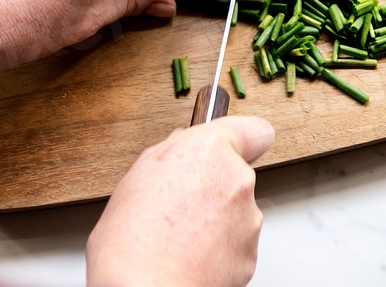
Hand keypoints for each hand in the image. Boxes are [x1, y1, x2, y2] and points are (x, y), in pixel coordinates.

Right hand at [87, 116, 274, 286]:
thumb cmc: (131, 241)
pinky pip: (237, 242)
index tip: (234, 146)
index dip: (243, 139)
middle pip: (236, 173)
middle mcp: (237, 179)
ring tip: (180, 236)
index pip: (254, 130)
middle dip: (214, 186)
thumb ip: (171, 155)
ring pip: (237, 210)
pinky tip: (191, 255)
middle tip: (180, 205)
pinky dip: (220, 249)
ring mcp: (248, 218)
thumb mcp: (137, 176)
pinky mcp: (250, 254)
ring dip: (217, 219)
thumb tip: (180, 150)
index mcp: (209, 149)